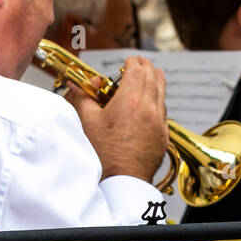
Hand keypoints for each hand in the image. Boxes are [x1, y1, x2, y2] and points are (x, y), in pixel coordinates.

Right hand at [67, 57, 168, 181]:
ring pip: (162, 94)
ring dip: (156, 82)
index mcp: (132, 100)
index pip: (137, 69)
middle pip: (154, 77)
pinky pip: (163, 112)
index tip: (128, 59)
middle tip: (140, 64)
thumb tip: (76, 84)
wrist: (123, 181)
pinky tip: (152, 105)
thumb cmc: (104, 154)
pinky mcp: (163, 136)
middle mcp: (150, 108)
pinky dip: (158, 102)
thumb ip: (82, 97)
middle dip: (147, 67)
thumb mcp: (87, 121)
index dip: (133, 61)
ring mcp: (159, 123)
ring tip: (151, 77)